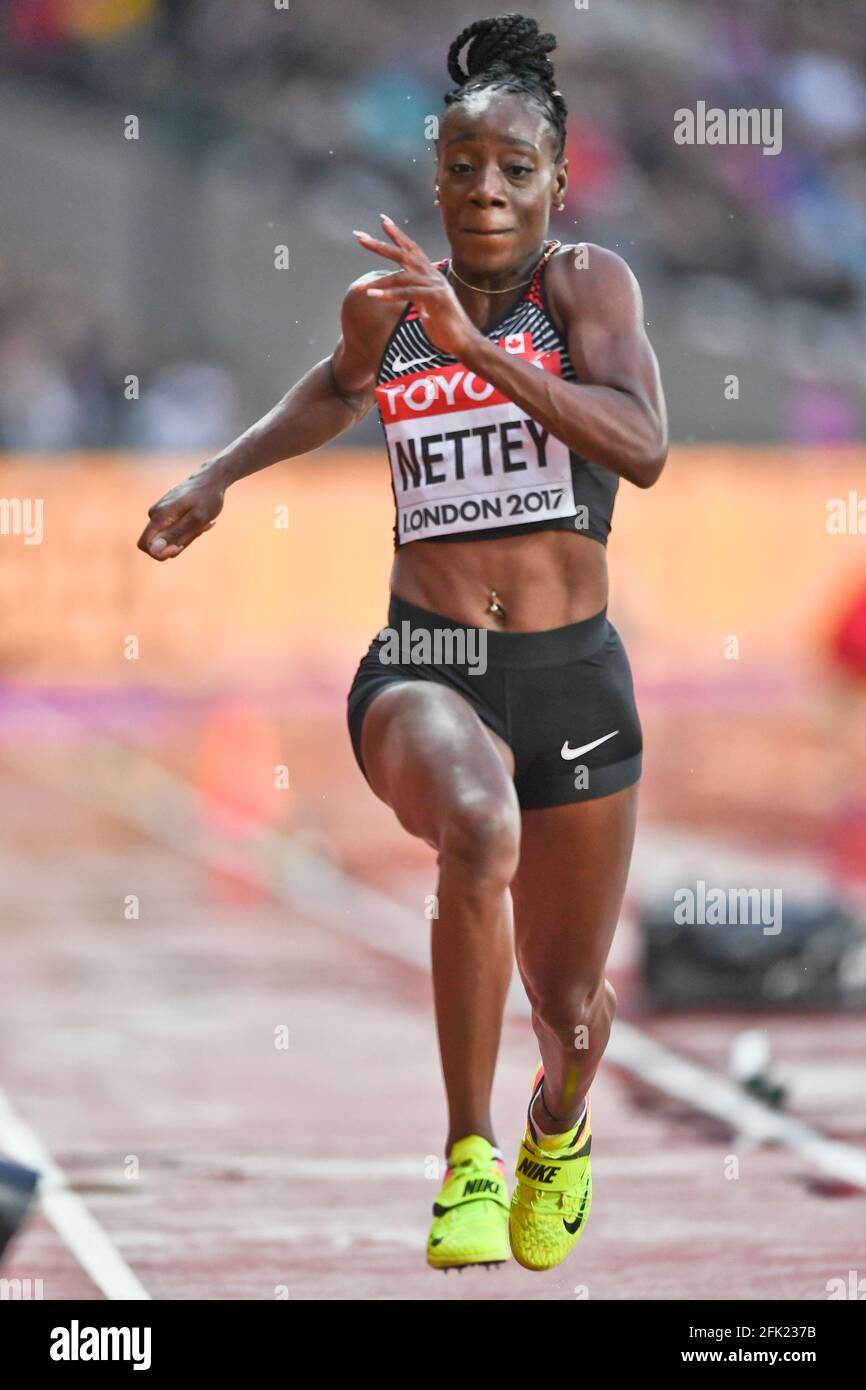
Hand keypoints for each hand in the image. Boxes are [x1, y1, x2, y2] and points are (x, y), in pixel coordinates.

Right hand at [137, 465, 225, 559]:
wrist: (211, 478)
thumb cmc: (207, 498)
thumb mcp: (195, 520)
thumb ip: (174, 534)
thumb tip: (154, 549)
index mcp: (159, 516)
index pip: (145, 545)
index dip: (160, 553)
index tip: (179, 546)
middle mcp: (154, 514)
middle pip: (159, 544)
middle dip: (179, 543)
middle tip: (199, 530)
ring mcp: (160, 512)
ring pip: (169, 537)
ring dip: (187, 536)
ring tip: (203, 523)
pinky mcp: (166, 512)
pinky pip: (173, 529)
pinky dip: (188, 529)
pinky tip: (202, 521)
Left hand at [353, 215, 480, 360]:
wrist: (464, 341)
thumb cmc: (445, 327)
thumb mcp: (427, 307)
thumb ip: (416, 295)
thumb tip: (404, 293)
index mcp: (430, 274)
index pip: (412, 249)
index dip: (397, 234)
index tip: (382, 220)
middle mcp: (433, 275)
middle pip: (403, 253)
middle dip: (379, 245)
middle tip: (359, 236)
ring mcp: (435, 285)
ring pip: (401, 276)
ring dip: (378, 282)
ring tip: (360, 288)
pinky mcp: (435, 298)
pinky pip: (407, 293)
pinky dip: (389, 294)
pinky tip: (372, 296)